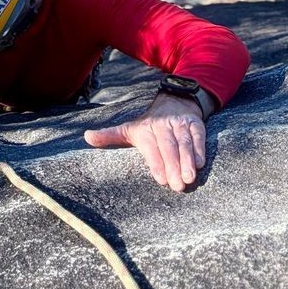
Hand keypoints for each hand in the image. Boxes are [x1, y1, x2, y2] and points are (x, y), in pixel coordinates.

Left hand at [83, 94, 209, 191]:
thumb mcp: (128, 129)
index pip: (151, 147)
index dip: (156, 163)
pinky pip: (198, 137)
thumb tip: (86, 136)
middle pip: (168, 147)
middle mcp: (162, 125)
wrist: (173, 103)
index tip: (160, 180)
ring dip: (188, 161)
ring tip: (190, 179)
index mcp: (145, 129)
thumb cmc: (148, 125)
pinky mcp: (195, 124)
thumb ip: (109, 135)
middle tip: (178, 186)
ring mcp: (180, 124)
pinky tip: (200, 164)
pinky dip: (200, 150)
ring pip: (184, 143)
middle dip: (173, 166)